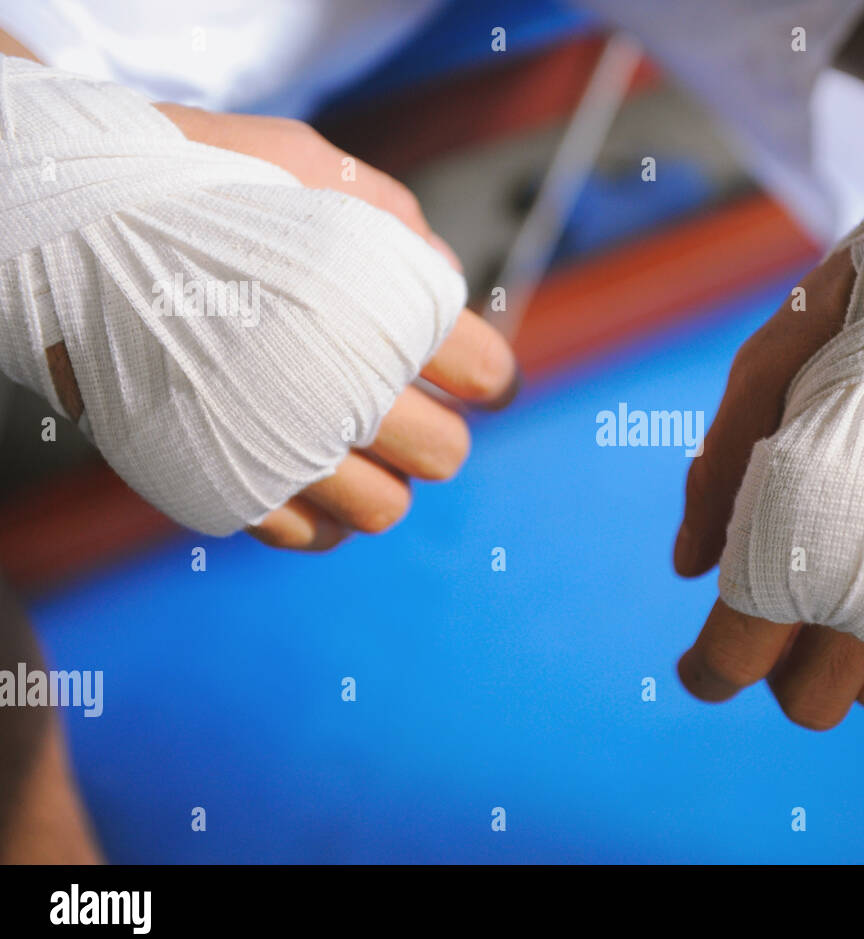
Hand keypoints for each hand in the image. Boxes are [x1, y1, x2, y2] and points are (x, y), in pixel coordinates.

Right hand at [151, 105, 517, 549]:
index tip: (482, 382)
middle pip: (443, 454)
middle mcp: (340, 392)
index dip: (490, 379)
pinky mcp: (222, 487)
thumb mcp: (314, 170)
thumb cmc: (195, 187)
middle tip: (409, 406)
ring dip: (382, 479)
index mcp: (382, 315)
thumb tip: (450, 285)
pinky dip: (322, 512)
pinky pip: (308, 535)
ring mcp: (279, 449)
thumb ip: (398, 229)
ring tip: (352, 443)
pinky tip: (307, 474)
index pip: (486, 375)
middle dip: (436, 430)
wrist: (64, 225)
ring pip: (383, 509)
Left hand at [673, 250, 863, 728]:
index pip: (734, 661)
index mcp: (801, 536)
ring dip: (853, 660)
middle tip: (780, 607)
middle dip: (779, 669)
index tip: (700, 666)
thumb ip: (721, 479)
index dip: (706, 672)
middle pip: (809, 704)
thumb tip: (690, 570)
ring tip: (852, 582)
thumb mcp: (762, 371)